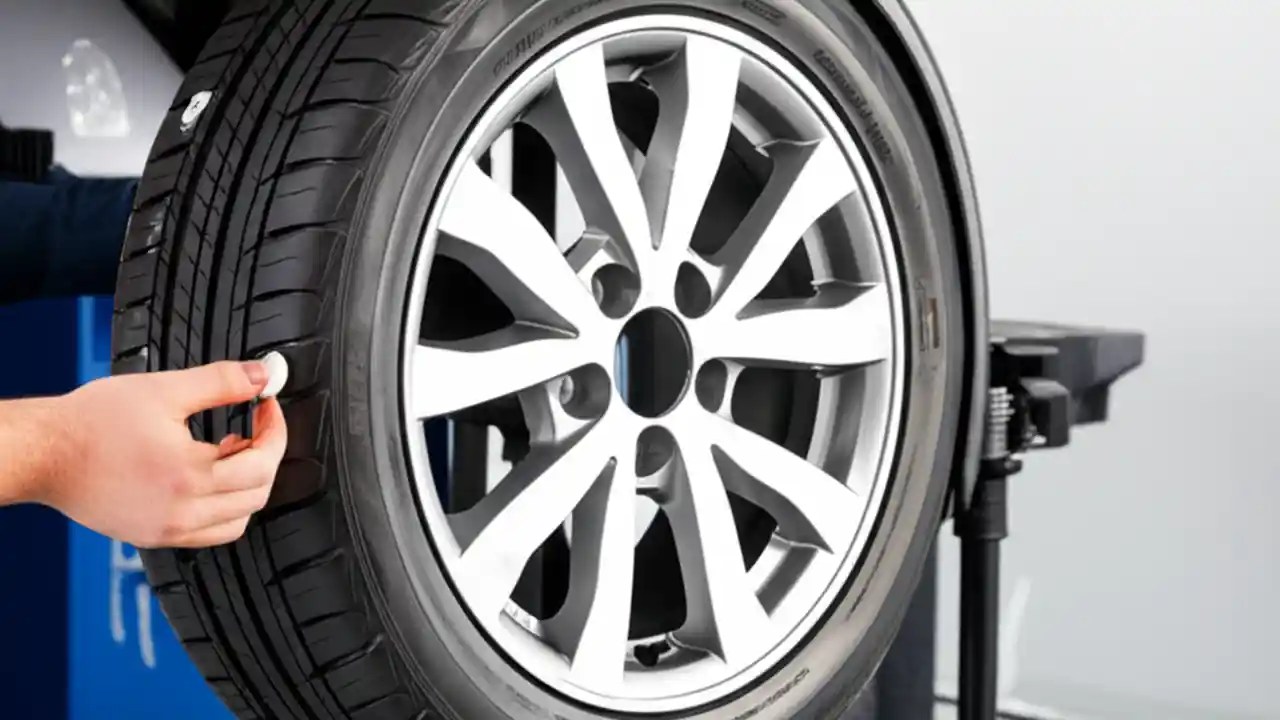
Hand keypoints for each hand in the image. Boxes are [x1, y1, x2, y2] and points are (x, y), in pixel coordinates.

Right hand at [36, 361, 287, 547]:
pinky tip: (208, 477)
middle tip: (256, 427)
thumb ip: (223, 382)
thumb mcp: (164, 389)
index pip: (263, 463)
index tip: (268, 408)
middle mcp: (182, 511)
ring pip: (238, 521)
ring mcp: (168, 531)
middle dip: (266, 455)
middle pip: (257, 493)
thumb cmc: (92, 423)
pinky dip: (224, 509)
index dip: (275, 431)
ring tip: (230, 452)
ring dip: (248, 487)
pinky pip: (210, 534)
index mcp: (189, 474)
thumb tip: (264, 375)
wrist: (45, 454)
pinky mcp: (153, 537)